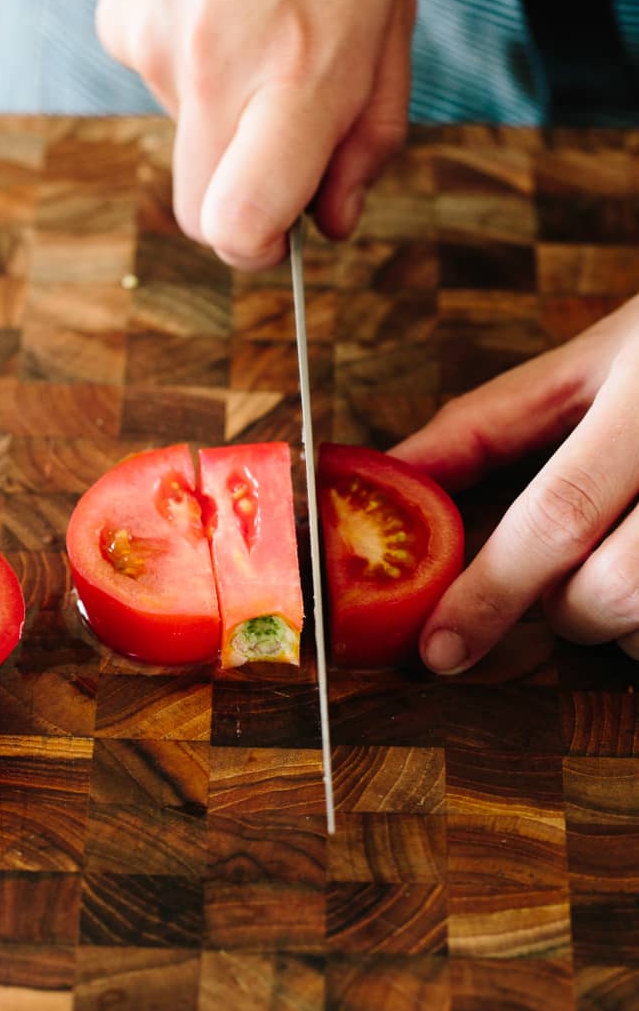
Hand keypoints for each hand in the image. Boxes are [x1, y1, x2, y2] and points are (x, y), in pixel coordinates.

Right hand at [98, 0, 414, 268]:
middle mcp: (212, 67)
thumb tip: (334, 220)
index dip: (261, 247)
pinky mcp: (116, 21)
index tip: (284, 229)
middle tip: (283, 133)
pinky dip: (194, 60)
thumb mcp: (391, 6)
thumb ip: (370, 131)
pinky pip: (161, 80)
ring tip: (259, 13)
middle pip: (197, 211)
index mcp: (297, 69)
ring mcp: (149, 45)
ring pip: (187, 136)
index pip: (240, 227)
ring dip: (227, 107)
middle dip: (240, 200)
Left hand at [389, 295, 638, 671]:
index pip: (559, 514)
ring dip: (620, 623)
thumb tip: (394, 476)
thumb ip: (488, 423)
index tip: (439, 647)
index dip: (490, 591)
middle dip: (563, 608)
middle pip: (614, 589)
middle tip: (560, 571)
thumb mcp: (589, 363)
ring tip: (625, 557)